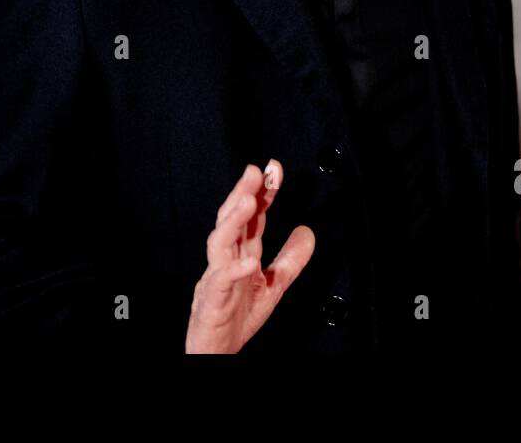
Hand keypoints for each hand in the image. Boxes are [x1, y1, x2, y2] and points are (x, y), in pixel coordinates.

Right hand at [184, 159, 314, 353]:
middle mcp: (226, 260)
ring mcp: (216, 278)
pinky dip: (234, 270)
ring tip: (249, 201)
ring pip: (219, 242)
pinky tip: (250, 260)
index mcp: (241, 253)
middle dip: (243, 192)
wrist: (214, 351)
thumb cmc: (236, 318)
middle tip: (256, 172)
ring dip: (234, 220)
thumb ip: (290, 259)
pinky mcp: (212, 301)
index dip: (263, 191)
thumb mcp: (273, 285)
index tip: (274, 169)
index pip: (252, 217)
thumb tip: (308, 232)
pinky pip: (220, 282)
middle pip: (231, 220)